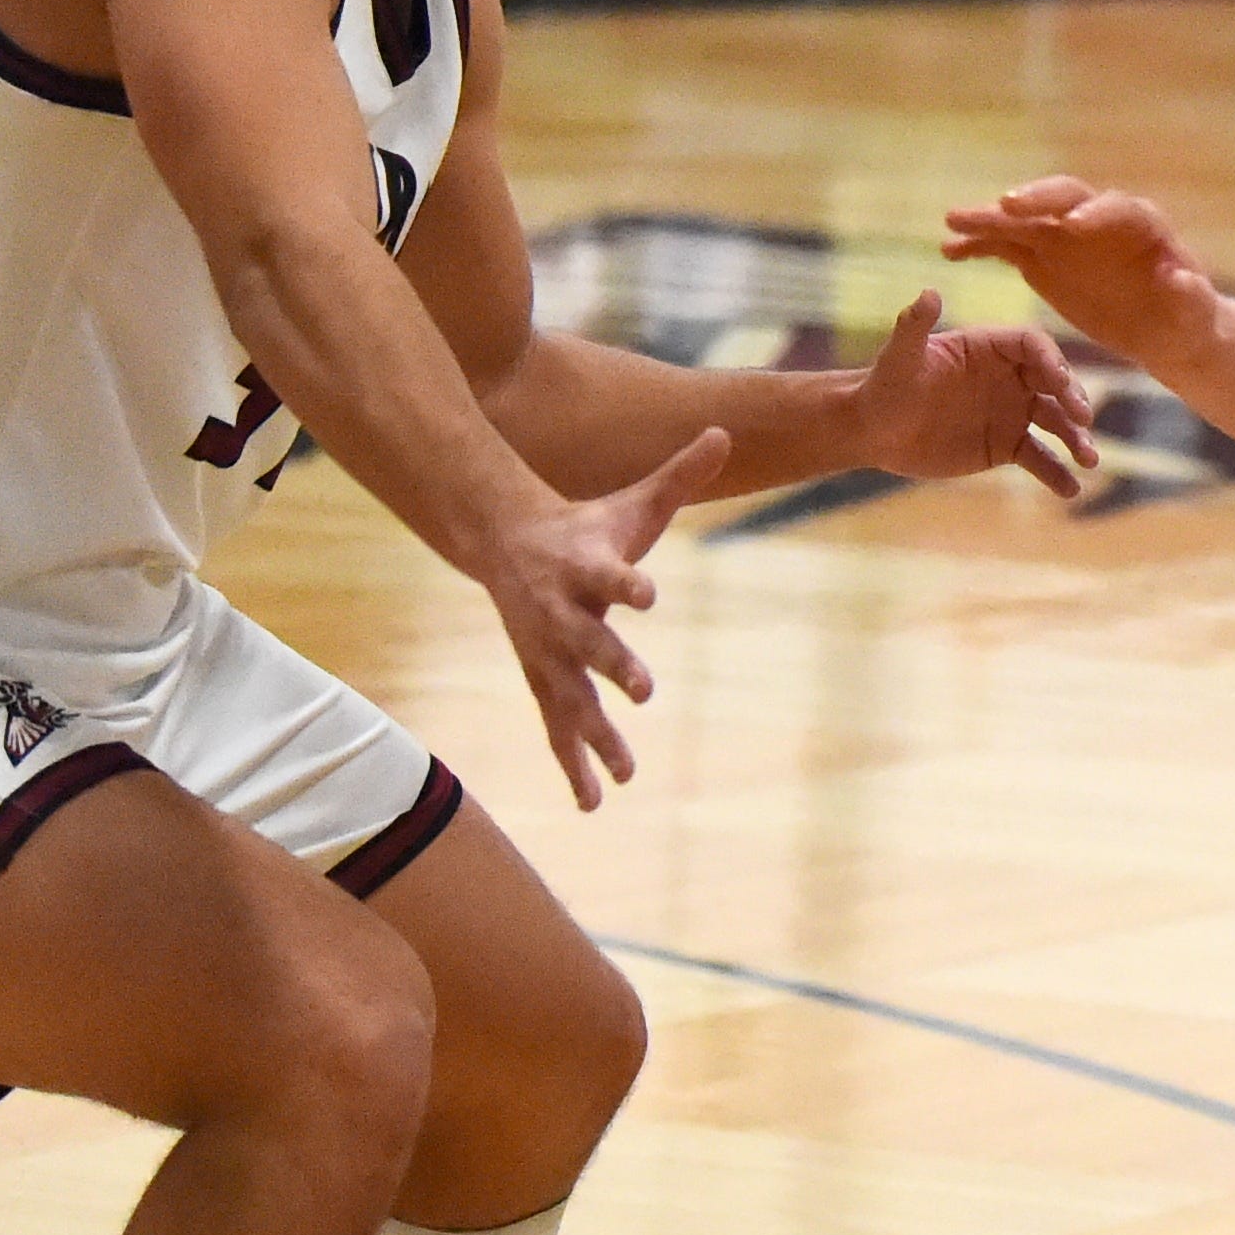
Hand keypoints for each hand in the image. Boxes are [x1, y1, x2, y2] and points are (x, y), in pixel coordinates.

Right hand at [483, 430, 727, 811]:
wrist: (509, 545)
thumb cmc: (585, 528)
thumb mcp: (631, 503)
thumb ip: (678, 474)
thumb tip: (725, 430)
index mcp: (584, 567)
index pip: (608, 573)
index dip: (627, 581)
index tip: (648, 591)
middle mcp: (562, 613)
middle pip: (586, 643)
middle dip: (612, 667)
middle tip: (643, 690)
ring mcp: (547, 652)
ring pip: (570, 698)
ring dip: (597, 736)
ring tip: (626, 775)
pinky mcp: (544, 679)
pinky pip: (558, 727)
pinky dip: (575, 765)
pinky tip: (595, 804)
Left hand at [850, 289, 1098, 496]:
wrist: (875, 430)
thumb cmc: (885, 385)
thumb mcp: (899, 356)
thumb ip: (914, 325)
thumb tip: (930, 292)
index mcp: (990, 348)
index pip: (1032, 345)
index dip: (1050, 360)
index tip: (1059, 381)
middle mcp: (1009, 378)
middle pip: (1054, 382)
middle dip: (1073, 398)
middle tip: (1083, 419)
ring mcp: (1012, 412)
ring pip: (1055, 422)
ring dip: (1076, 438)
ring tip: (1089, 459)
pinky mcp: (1006, 446)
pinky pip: (1039, 458)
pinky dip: (1056, 473)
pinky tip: (1070, 490)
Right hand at [942, 177, 1220, 374]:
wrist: (1165, 329)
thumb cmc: (1187, 320)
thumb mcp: (1195, 315)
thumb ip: (1191, 296)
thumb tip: (1180, 278)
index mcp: (1140, 225)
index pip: (1117, 208)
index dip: (1097, 214)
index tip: (1074, 227)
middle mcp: (1097, 219)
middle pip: (1064, 198)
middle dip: (1036, 199)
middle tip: (1007, 205)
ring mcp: (1064, 234)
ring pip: (1025, 218)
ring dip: (991, 218)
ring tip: (953, 221)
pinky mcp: (1042, 255)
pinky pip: (1006, 244)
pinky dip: (979, 245)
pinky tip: (950, 250)